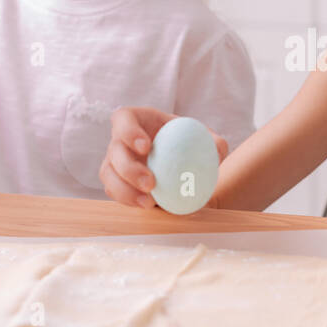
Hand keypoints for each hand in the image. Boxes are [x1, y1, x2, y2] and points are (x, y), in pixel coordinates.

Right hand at [99, 107, 228, 208]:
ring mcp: (114, 162)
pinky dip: (129, 201)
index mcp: (135, 120)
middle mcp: (120, 140)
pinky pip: (115, 192)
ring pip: (109, 175)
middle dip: (128, 168)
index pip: (123, 119)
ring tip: (149, 203)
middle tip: (151, 183)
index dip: (129, 132)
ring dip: (125, 190)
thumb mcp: (204, 137)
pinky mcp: (116, 182)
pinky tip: (149, 207)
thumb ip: (214, 142)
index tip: (146, 147)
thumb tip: (218, 150)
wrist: (181, 163)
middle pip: (114, 150)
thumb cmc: (190, 143)